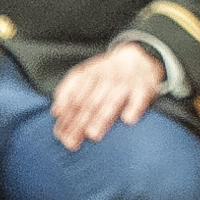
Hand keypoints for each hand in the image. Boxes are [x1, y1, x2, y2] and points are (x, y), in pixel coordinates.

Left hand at [49, 38, 166, 147]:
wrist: (139, 56)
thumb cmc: (108, 72)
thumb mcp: (86, 74)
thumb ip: (69, 90)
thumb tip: (55, 112)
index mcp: (89, 75)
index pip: (74, 98)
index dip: (66, 116)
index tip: (59, 135)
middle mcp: (106, 78)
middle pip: (90, 103)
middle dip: (79, 123)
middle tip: (71, 142)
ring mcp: (125, 83)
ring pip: (112, 102)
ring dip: (102, 117)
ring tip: (93, 134)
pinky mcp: (144, 88)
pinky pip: (139, 98)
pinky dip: (134, 108)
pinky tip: (128, 119)